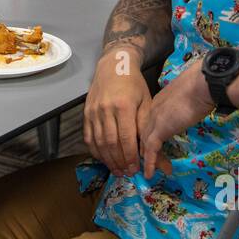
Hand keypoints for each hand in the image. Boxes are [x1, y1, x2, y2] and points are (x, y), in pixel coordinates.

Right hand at [84, 47, 153, 176]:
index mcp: (123, 106)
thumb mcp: (146, 102)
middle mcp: (105, 110)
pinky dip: (95, 151)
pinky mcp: (86, 113)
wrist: (113, 65)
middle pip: (110, 143)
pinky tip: (104, 159)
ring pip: (98, 142)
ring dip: (107, 159)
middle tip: (126, 173)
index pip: (126, 138)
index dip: (130, 156)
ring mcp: (93, 112)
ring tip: (116, 170)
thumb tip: (152, 151)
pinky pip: (88, 137)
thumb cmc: (134, 84)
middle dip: (119, 162)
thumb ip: (147, 126)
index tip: (136, 169)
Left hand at [136, 62, 214, 178]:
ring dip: (144, 159)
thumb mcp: (189, 95)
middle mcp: (152, 110)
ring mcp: (154, 119)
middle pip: (142, 134)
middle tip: (144, 165)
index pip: (148, 123)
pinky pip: (150, 150)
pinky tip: (149, 173)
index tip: (150, 148)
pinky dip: (149, 163)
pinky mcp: (159, 130)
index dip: (147, 136)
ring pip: (144, 143)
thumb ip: (185, 103)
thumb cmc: (201, 86)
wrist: (202, 84)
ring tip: (145, 173)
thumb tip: (195, 106)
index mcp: (158, 101)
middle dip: (142, 150)